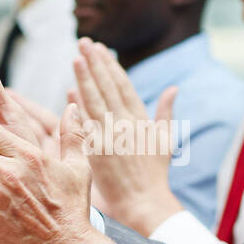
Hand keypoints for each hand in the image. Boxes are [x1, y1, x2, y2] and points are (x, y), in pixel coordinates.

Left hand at [71, 37, 182, 232]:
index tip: (101, 48)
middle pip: (107, 87)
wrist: (144, 201)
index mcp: (141, 119)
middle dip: (95, 63)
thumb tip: (173, 88)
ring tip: (76, 57)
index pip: (123, 84)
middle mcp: (126, 124)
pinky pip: (86, 125)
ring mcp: (111, 137)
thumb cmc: (155, 173)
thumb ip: (166, 111)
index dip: (111, 65)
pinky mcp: (98, 151)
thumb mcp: (166, 140)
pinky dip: (78, 108)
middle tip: (84, 42)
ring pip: (95, 101)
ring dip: (85, 78)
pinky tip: (70, 91)